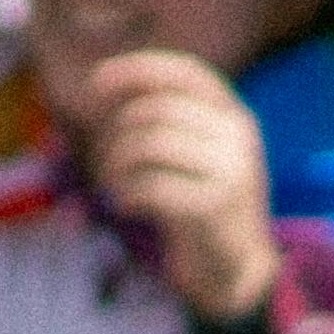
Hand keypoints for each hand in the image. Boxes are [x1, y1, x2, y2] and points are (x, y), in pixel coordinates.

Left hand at [81, 51, 277, 319]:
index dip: (137, 69)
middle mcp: (238, 136)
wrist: (234, 264)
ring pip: (146, 144)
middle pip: (153, 110)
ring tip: (112, 183)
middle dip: (112, 133)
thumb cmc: (197, 201)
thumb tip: (100, 84)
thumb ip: (162, 118)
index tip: (95, 83)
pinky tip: (124, 205)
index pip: (186, 71)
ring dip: (112, 164)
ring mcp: (231, 170)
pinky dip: (124, 193)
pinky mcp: (214, 206)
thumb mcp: (192, 151)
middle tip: (103, 162)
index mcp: (234, 115)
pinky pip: (149, 185)